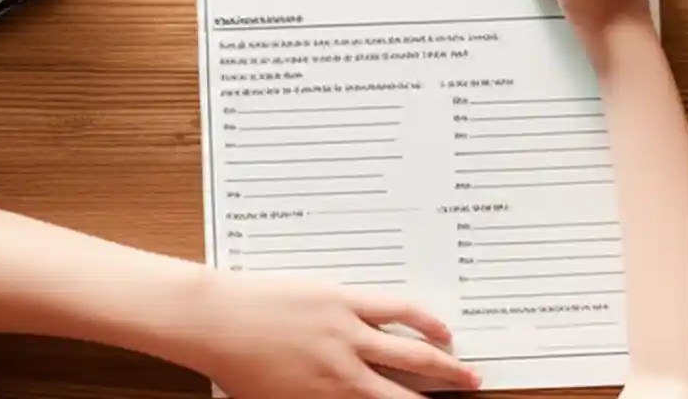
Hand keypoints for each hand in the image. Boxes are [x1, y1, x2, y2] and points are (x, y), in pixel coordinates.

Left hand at [187, 273, 480, 398]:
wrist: (216, 322)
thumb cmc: (236, 368)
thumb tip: (350, 396)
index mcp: (330, 398)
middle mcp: (347, 370)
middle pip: (410, 387)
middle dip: (445, 392)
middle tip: (470, 392)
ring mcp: (348, 332)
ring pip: (412, 348)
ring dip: (444, 360)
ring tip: (463, 368)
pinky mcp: (343, 299)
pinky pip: (394, 308)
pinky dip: (421, 318)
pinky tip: (437, 325)